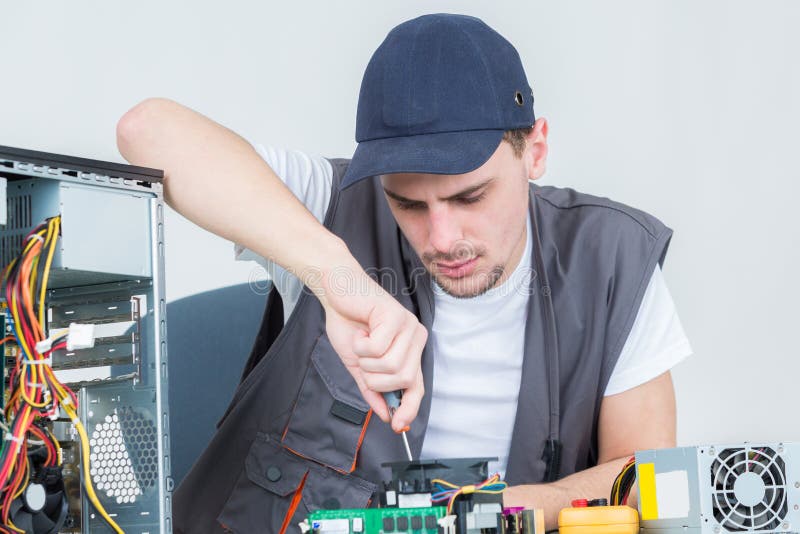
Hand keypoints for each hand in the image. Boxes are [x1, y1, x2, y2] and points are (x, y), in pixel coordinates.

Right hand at [314, 262, 427, 431]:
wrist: (335, 294)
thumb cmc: (349, 324)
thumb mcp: (359, 366)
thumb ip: (372, 390)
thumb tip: (386, 416)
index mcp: (411, 350)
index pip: (418, 387)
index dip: (409, 408)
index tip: (397, 425)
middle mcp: (416, 337)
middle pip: (403, 379)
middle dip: (375, 379)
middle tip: (362, 361)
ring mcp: (409, 325)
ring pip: (392, 366)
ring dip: (366, 361)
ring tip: (361, 342)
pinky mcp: (396, 315)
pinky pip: (379, 348)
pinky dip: (361, 346)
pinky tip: (360, 331)